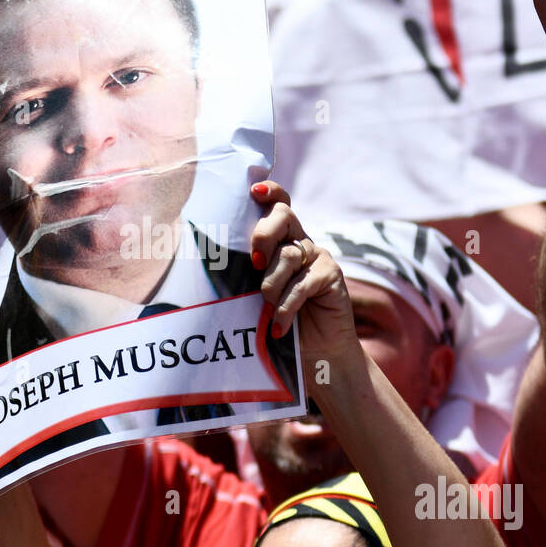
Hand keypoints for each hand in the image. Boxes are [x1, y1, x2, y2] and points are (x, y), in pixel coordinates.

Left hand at [249, 181, 357, 368]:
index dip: (269, 192)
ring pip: (287, 255)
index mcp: (281, 240)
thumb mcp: (254, 295)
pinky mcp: (331, 275)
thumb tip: (214, 264)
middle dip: (263, 235)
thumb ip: (245, 274)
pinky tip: (279, 326)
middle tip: (255, 263)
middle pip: (282, 216)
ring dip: (271, 285)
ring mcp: (318, 257)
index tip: (253, 192)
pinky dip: (286, 307)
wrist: (316, 354)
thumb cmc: (277, 322)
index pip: (278, 205)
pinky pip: (302, 283)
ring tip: (267, 308)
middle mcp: (300, 242)